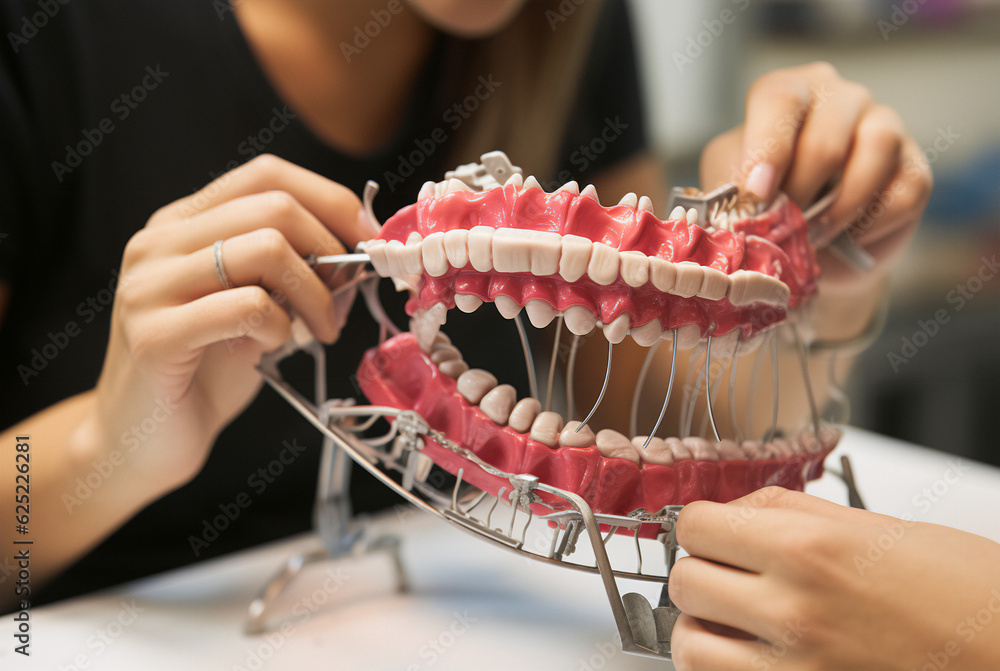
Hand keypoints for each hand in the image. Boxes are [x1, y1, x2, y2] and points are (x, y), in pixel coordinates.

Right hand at [85, 154, 375, 495]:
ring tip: (320, 329)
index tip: (369, 238)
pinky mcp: (153, 334)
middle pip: (274, 207)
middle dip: (332, 251)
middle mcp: (158, 242)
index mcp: (183, 223)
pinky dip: (281, 326)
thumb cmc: (206, 369)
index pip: (266, 174)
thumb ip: (287, 268)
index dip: (329, 199)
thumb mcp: (253, 304)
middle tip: (346, 296)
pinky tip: (274, 346)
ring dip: (315, 293)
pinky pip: (247, 306)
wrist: (144, 441)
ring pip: (265, 248)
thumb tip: (357, 248)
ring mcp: (150, 285)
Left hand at [668, 486, 999, 670]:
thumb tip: (738, 510)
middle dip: (702, 571)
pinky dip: (726, 669)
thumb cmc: (967, 594)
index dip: (702, 525)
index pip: (696, 526)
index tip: (715, 531)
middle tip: (730, 573)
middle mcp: (793, 611)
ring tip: (735, 620)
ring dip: (704, 627)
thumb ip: (793, 511)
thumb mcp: (880, 527)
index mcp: (809, 548)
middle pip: (684, 582)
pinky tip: (753, 656)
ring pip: (689, 644)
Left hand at [700, 62, 932, 301]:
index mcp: (789, 93)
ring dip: (840, 206)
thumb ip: (735, 191)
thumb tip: (746, 205)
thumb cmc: (764, 205)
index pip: (779, 98)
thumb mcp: (734, 190)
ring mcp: (884, 126)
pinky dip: (871, 225)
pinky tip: (845, 239)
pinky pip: (904, 192)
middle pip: (826, 137)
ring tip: (813, 236)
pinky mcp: (913, 168)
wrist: (804, 247)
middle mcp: (840, 98)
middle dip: (801, 193)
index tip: (757, 193)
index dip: (768, 148)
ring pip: (876, 150)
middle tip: (783, 227)